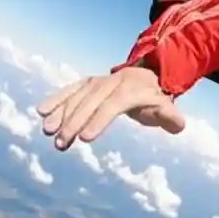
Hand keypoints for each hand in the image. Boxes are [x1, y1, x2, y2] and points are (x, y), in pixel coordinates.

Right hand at [36, 66, 185, 150]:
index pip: (114, 105)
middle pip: (92, 101)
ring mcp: (99, 80)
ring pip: (78, 95)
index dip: (100, 120)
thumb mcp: (166, 107)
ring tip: (47, 131)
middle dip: (75, 122)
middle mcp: (113, 82)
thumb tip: (178, 124)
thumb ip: (171, 117)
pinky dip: (56, 98)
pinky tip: (40, 112)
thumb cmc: (155, 98)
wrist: (148, 74)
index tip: (86, 139)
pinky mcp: (88, 82)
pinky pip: (70, 89)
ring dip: (61, 113)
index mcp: (133, 90)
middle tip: (61, 143)